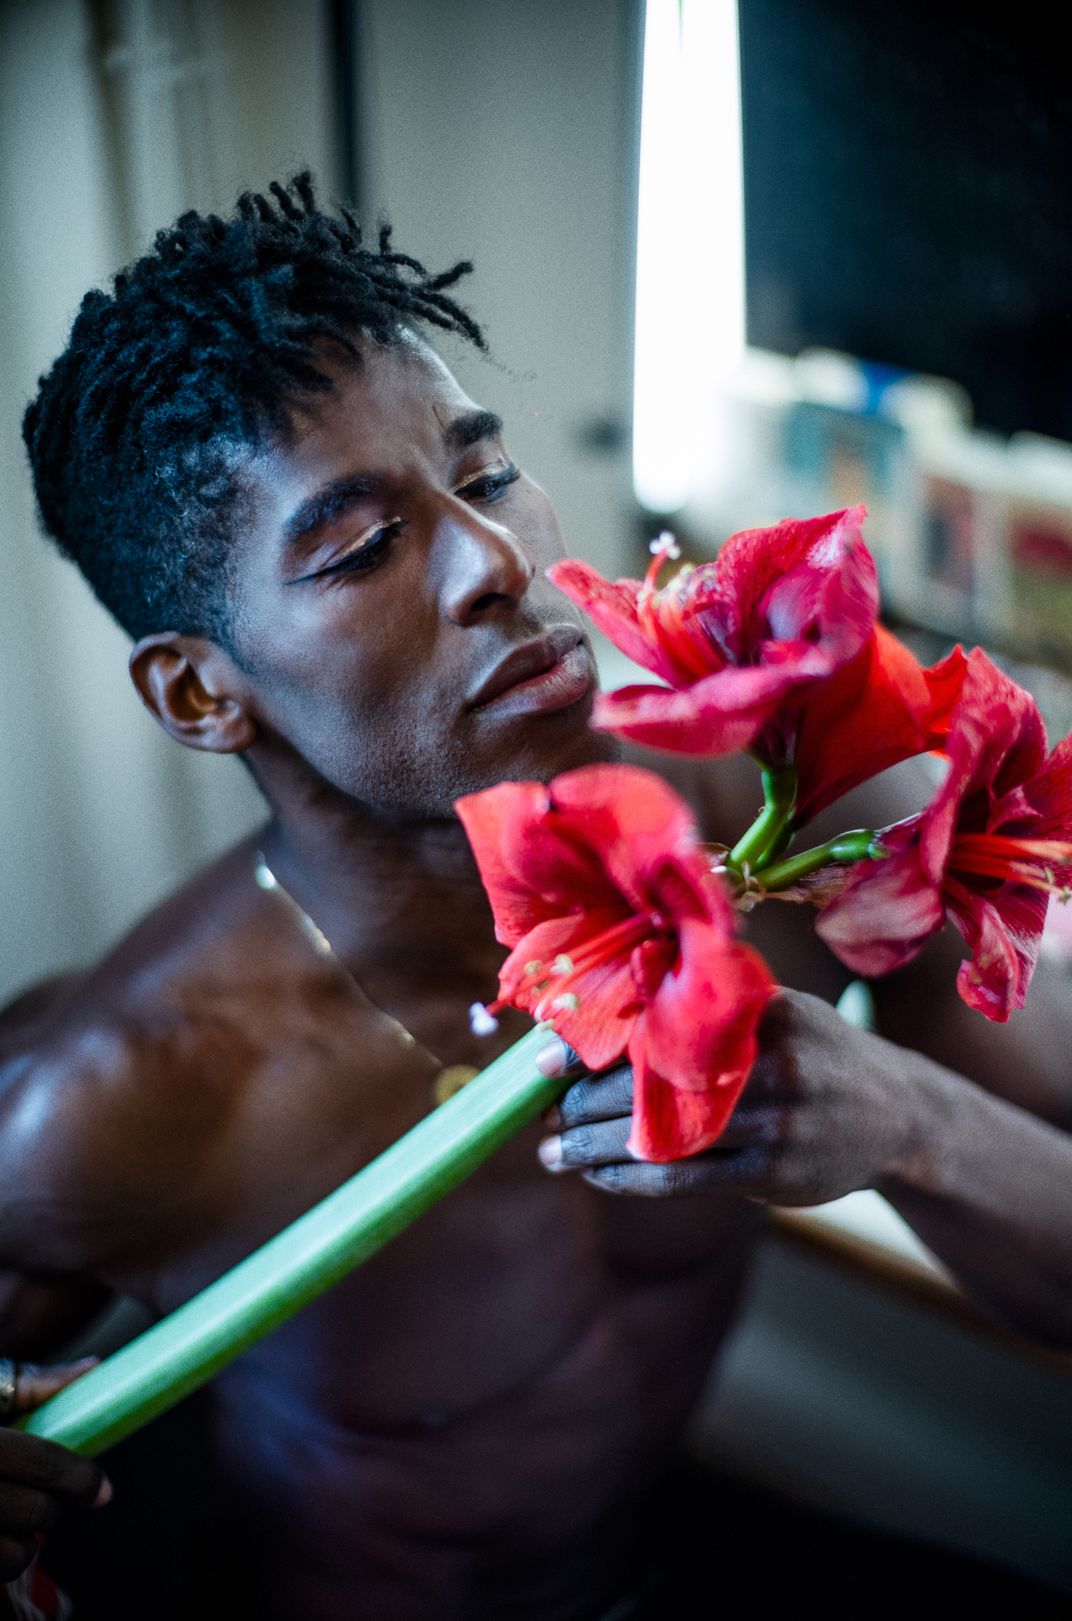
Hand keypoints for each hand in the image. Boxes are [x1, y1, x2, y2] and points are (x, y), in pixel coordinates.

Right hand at [0, 1359, 110, 1581]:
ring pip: (9, 1556)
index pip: (40, 1461)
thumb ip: (30, 1385)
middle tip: (51, 1500)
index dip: (80, 1478)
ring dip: (24, 1545)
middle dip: (52, 1508)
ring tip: (14, 1522)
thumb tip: (93, 1369)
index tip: (102, 1491)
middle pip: (32, 1510)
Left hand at [536, 989, 918, 1203]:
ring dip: (596, 1148)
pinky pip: (686, 1179)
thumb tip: (607, 1007)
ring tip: (552, 1153)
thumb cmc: (814, 1052)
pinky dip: (634, 1179)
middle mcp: (768, 1061)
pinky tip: (599, 1176)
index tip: (544, 1059)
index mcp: (760, 1010)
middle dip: (585, 1101)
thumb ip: (708, 1006)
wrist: (897, 1114)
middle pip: (652, 1082)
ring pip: (662, 1136)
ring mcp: (773, 1120)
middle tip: (541, 1110)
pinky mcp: (772, 1171)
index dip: (596, 1044)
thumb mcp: (777, 1010)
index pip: (659, 1023)